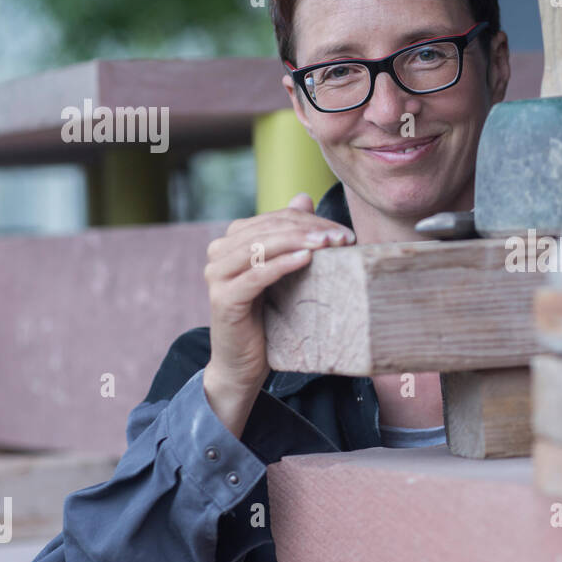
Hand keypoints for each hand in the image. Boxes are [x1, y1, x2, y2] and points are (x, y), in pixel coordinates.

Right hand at [203, 191, 352, 398]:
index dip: (312, 221)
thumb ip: (288, 237)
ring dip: (299, 241)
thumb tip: (304, 197)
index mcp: (233, 240)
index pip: (277, 219)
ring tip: (329, 244)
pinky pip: (255, 275)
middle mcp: (219, 252)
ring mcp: (217, 275)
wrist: (242, 363)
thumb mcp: (282, 273)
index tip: (344, 234)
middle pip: (270, 228)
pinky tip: (306, 259)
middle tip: (343, 238)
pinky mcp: (223, 299)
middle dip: (310, 229)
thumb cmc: (267, 317)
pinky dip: (282, 264)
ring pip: (261, 246)